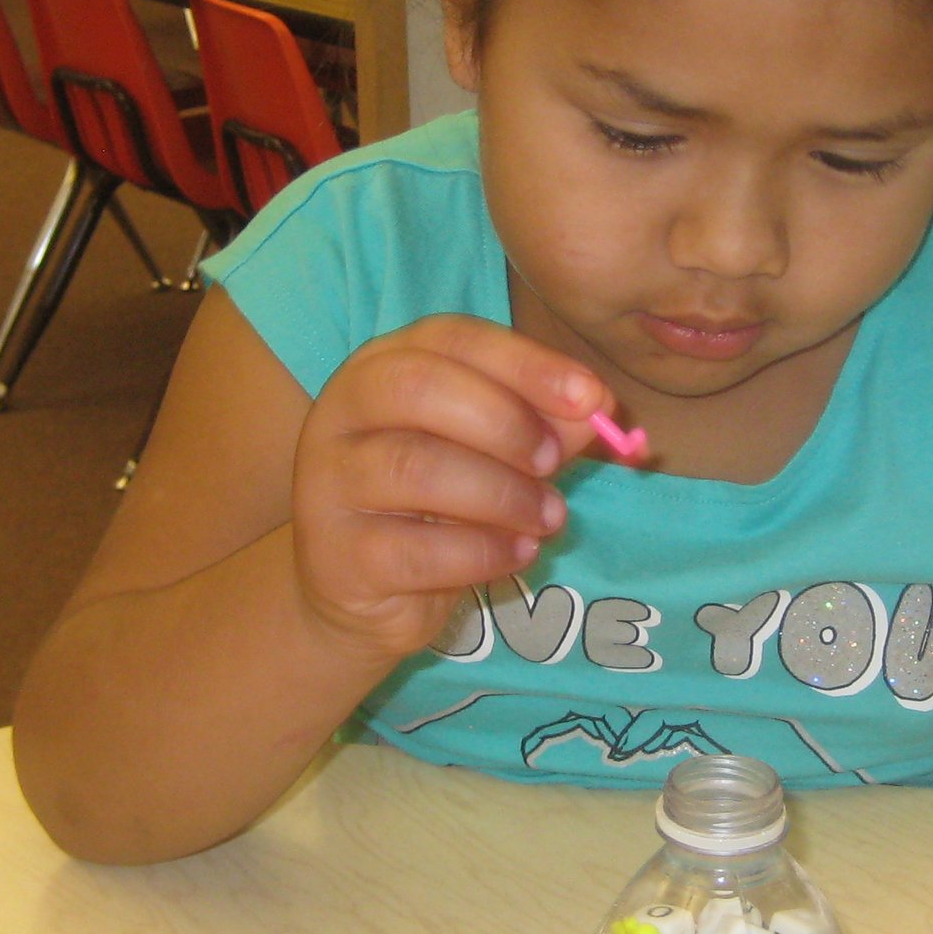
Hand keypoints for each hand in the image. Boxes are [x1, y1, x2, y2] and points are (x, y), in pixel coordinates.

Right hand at [289, 314, 612, 664]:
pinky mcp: (338, 556)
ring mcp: (330, 483)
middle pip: (417, 388)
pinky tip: (517, 554)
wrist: (362, 595)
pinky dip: (482, 552)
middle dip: (503, 422)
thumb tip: (602, 409)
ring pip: (415, 468)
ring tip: (549, 518)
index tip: (591, 398)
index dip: (525, 364)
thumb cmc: (434, 506)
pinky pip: (416, 548)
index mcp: (382, 366)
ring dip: (502, 494)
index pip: (450, 338)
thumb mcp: (494, 455)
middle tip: (552, 462)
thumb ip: (544, 425)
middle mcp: (344, 412)